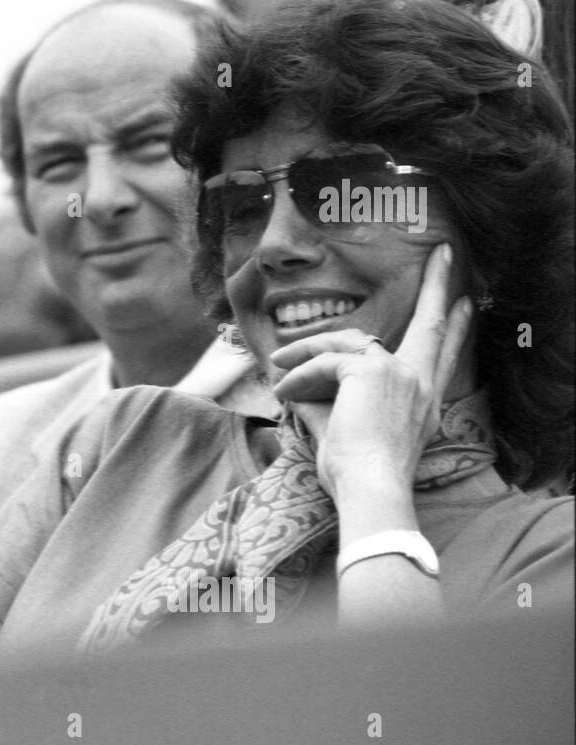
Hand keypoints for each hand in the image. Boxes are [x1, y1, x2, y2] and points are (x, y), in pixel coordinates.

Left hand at [268, 243, 473, 499]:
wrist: (371, 489)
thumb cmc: (359, 476)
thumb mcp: (346, 434)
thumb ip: (327, 406)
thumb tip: (298, 392)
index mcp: (424, 399)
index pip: (441, 355)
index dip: (455, 328)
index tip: (465, 304)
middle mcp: (420, 382)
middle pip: (432, 324)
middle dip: (437, 286)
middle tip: (444, 255)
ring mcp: (400, 373)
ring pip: (350, 342)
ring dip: (309, 351)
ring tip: (278, 363)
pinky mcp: (370, 372)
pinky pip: (325, 362)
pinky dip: (299, 376)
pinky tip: (282, 393)